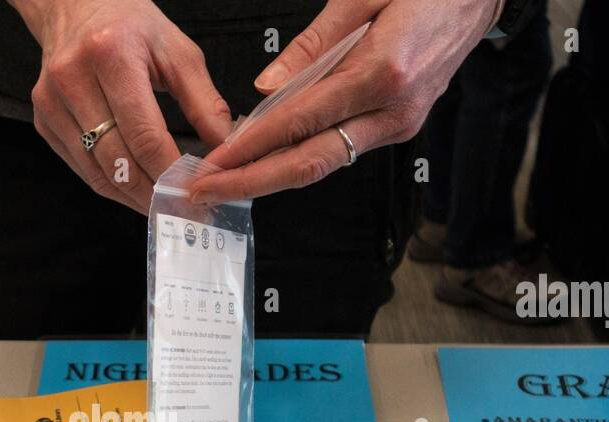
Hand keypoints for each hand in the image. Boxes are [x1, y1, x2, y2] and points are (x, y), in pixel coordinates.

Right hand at [12, 0, 232, 212]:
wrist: (74, 7)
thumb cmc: (132, 27)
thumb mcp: (177, 52)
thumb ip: (206, 103)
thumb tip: (227, 151)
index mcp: (111, 54)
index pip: (145, 134)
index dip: (170, 173)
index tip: (195, 196)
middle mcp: (73, 78)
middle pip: (118, 160)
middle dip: (153, 193)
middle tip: (181, 213)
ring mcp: (51, 102)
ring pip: (96, 172)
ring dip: (132, 197)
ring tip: (161, 208)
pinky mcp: (42, 119)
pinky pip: (81, 168)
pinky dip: (110, 186)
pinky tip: (135, 191)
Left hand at [190, 0, 496, 203]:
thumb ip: (311, 45)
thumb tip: (265, 87)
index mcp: (384, 72)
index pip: (302, 121)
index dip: (253, 146)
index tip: (217, 161)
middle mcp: (393, 110)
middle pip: (311, 162)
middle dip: (253, 182)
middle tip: (209, 189)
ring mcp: (399, 125)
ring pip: (325, 162)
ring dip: (273, 176)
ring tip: (228, 181)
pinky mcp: (399, 127)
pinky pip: (342, 148)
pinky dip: (301, 157)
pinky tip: (267, 160)